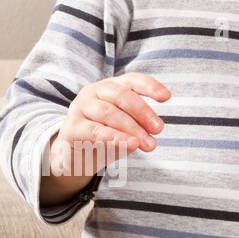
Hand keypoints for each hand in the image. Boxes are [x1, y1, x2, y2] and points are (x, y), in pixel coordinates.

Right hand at [49, 74, 170, 177]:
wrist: (74, 157)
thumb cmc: (105, 138)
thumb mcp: (125, 130)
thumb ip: (137, 127)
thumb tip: (149, 133)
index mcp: (110, 87)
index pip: (131, 80)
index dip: (149, 86)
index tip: (166, 97)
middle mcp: (94, 92)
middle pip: (121, 95)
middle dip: (143, 112)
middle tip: (158, 129)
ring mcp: (81, 108)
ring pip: (109, 112)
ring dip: (131, 128)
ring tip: (147, 143)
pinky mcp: (72, 127)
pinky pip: (95, 130)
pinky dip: (114, 137)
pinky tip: (129, 144)